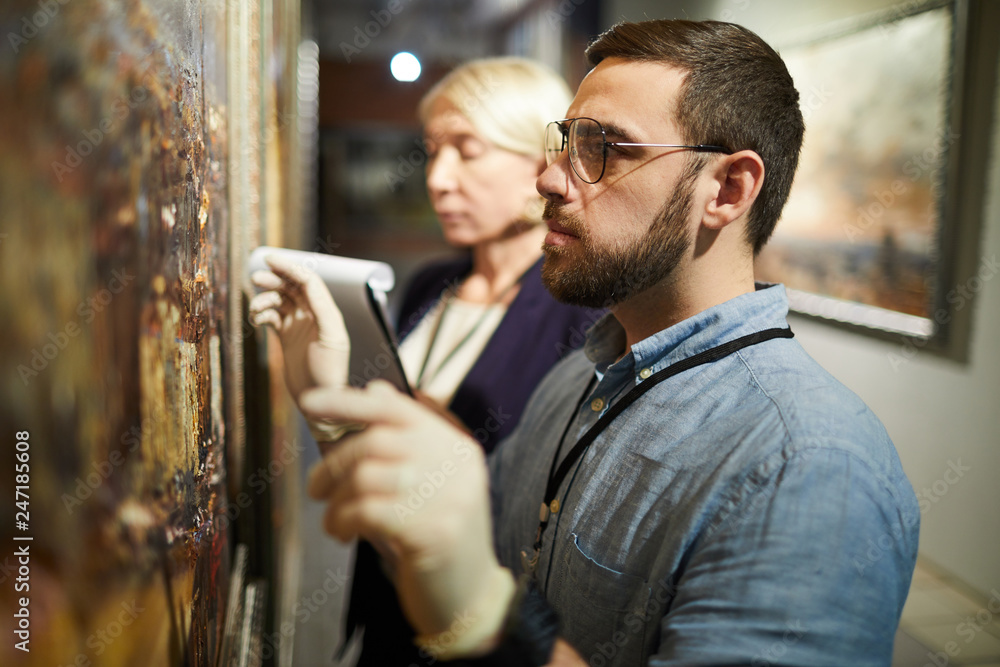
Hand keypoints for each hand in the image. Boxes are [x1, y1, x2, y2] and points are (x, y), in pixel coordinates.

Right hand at [248, 254, 349, 401]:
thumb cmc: (330, 371)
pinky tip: (257, 320)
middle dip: (274, 280)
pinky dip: (261, 314)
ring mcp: (298, 326)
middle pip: (291, 286)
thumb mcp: (332, 338)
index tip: (269, 259)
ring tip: (255, 309)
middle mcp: (313, 315)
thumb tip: (309, 282)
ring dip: (265, 299)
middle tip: (255, 278)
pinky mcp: (286, 337)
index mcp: (326, 311)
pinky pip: (271, 317)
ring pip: (278, 301)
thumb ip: (323, 309)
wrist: (319, 400)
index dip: (289, 267)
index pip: (307, 280)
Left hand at [302, 381, 515, 654]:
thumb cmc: (438, 537)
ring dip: (336, 500)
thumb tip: (374, 388)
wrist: (469, 598)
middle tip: (316, 488)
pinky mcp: (433, 532)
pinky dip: (342, 521)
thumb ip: (407, 441)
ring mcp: (448, 498)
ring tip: (334, 520)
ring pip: (366, 477)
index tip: (311, 401)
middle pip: (376, 442)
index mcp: (456, 446)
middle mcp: (455, 465)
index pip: (398, 408)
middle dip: (334, 463)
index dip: (350, 401)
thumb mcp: (431, 484)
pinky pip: (366, 511)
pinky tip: (343, 534)